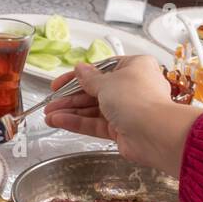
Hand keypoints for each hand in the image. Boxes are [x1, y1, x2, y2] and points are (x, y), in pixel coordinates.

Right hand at [43, 55, 201, 175]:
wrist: (153, 133)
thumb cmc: (135, 98)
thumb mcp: (107, 82)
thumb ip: (89, 78)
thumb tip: (80, 68)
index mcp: (134, 67)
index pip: (101, 69)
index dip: (78, 76)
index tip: (59, 83)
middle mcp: (131, 87)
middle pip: (94, 91)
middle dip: (70, 97)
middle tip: (50, 103)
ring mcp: (126, 110)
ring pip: (92, 109)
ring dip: (70, 111)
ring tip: (49, 115)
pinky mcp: (120, 129)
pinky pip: (95, 124)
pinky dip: (77, 122)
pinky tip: (58, 122)